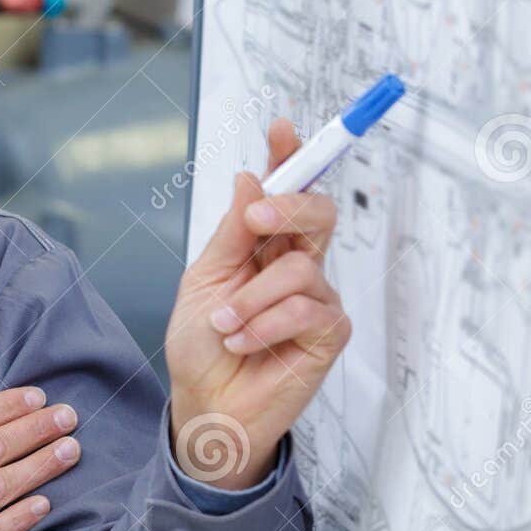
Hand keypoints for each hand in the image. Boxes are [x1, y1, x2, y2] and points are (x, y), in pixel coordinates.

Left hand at [165, 119, 351, 488]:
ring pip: (302, 268)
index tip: (282, 127)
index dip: (290, 158)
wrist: (205, 403)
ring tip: (226, 325)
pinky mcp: (329, 332)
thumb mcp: (203, 281)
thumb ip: (231, 233)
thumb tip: (250, 177)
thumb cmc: (201, 346)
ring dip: (251, 299)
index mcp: (262, 245)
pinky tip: (243, 343)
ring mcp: (316, 297)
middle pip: (319, 213)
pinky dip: (264, 325)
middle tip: (258, 219)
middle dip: (290, 207)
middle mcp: (295, 265)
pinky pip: (306, 309)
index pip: (285, 192)